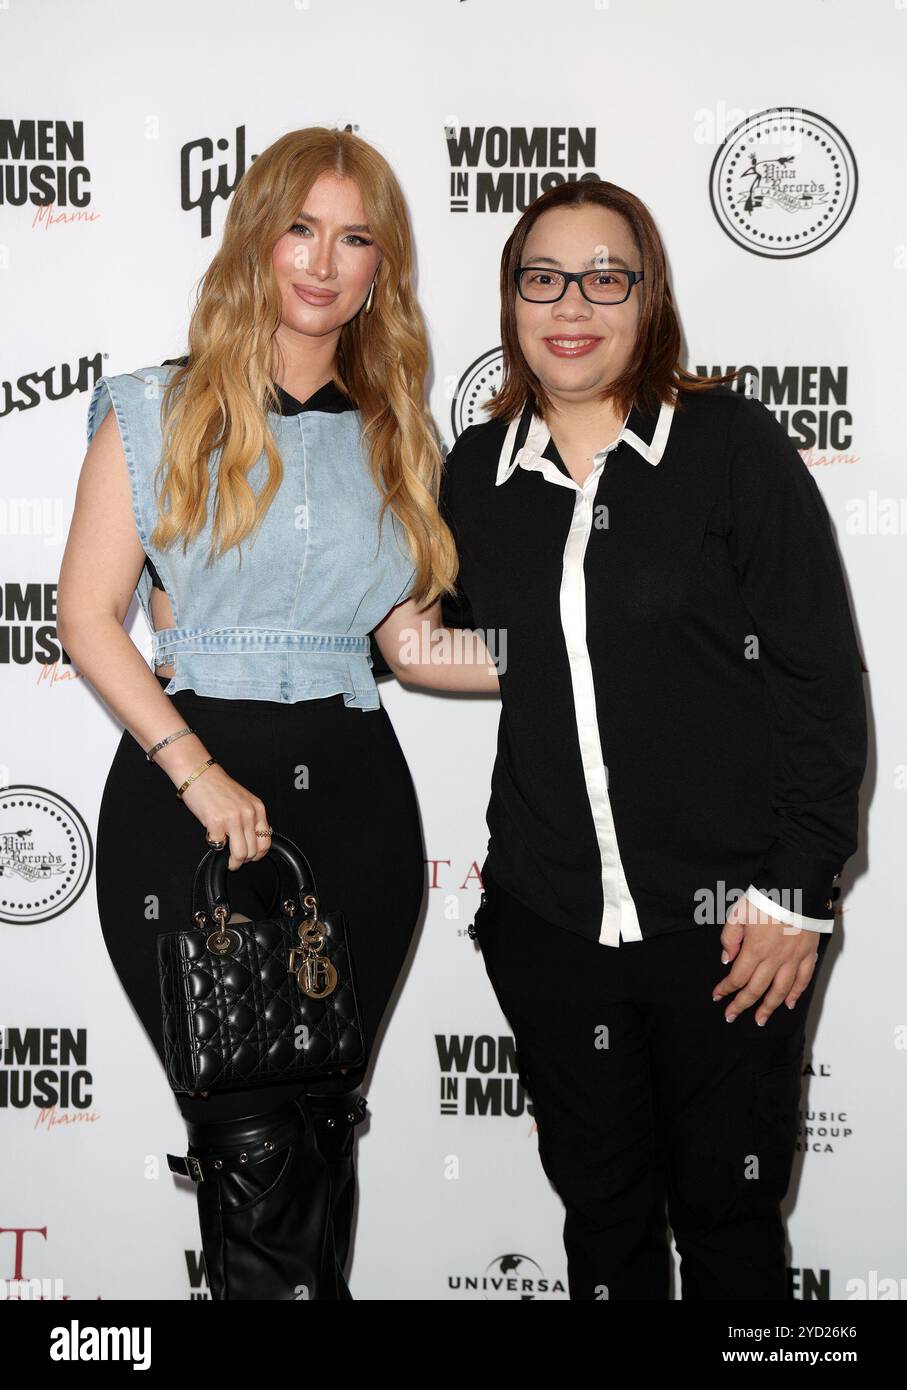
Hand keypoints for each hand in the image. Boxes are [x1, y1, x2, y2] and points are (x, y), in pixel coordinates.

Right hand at [179, 764, 271, 869]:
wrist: (199, 774)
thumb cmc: (218, 787)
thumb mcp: (243, 800)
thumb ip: (250, 818)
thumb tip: (253, 840)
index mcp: (257, 808)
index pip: (266, 841)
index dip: (258, 855)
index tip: (251, 858)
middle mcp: (248, 814)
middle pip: (253, 851)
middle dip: (244, 861)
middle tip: (236, 861)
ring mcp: (233, 819)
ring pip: (240, 854)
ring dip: (233, 862)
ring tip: (228, 861)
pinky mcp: (216, 823)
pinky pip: (218, 846)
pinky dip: (215, 847)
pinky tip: (213, 839)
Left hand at [712, 893, 820, 1026]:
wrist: (797, 886)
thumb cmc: (766, 897)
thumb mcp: (738, 912)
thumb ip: (729, 937)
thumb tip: (727, 959)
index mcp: (755, 949)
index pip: (737, 977)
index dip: (726, 989)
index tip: (717, 996)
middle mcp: (775, 959)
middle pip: (756, 989)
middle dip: (742, 1005)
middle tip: (731, 1016)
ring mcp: (794, 958)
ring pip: (781, 990)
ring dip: (769, 1007)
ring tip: (760, 1020)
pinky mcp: (808, 953)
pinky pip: (803, 979)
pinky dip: (796, 993)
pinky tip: (789, 1004)